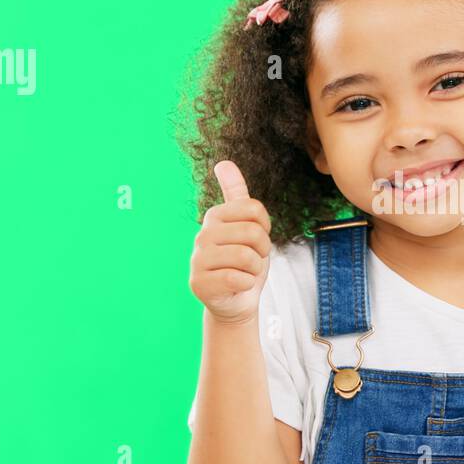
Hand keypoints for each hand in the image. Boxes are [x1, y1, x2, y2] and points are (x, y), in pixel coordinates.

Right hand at [189, 160, 271, 324]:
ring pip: (246, 257)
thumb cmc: (244, 262)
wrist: (236, 301)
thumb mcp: (246, 226)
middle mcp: (202, 235)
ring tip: (244, 273)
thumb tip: (224, 162)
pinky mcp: (199, 283)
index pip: (254, 209)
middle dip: (262, 251)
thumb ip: (236, 195)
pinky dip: (246, 284)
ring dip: (255, 269)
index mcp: (214, 217)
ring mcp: (197, 259)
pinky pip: (237, 277)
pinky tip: (236, 286)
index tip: (257, 239)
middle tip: (252, 260)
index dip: (265, 227)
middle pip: (252, 233)